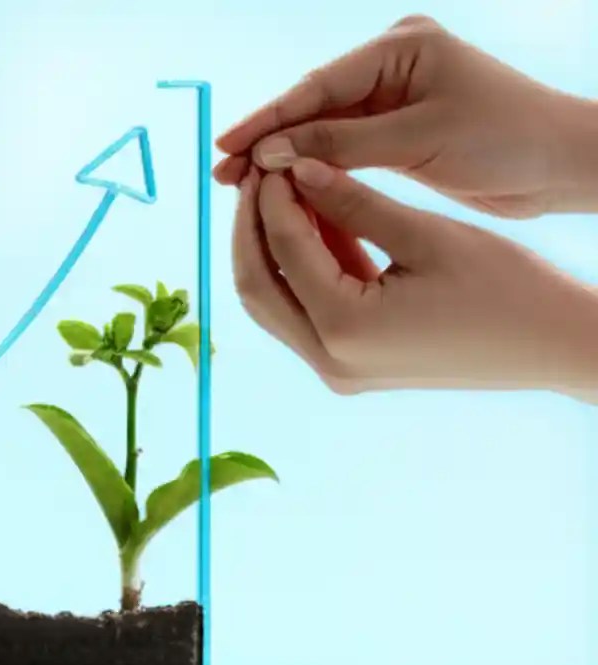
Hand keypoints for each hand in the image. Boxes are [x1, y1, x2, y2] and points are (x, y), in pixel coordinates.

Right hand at [215, 15, 597, 218]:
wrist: (564, 166)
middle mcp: (393, 66)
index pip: (318, 86)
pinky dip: (315, 169)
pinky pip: (343, 149)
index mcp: (402, 48)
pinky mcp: (398, 131)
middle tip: (222, 172)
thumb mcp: (418, 140)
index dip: (269, 119)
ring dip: (285, 158)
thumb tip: (272, 153)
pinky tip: (282, 188)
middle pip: (314, 106)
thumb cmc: (507, 140)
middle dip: (269, 140)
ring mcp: (394, 98)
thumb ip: (341, 145)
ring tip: (238, 185)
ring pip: (324, 130)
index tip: (228, 145)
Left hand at [233, 158, 597, 401]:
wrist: (553, 344)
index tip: (272, 155)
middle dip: (251, 226)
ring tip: (283, 190)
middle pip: (257, 285)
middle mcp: (329, 360)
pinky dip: (303, 269)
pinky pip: (306, 312)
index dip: (271, 197)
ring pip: (275, 302)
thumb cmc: (506, 287)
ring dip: (272, 247)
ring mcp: (337, 370)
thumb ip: (352, 202)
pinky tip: (315, 220)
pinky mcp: (351, 365)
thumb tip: (295, 167)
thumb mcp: (425, 234)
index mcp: (345, 329)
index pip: (283, 251)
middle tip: (259, 174)